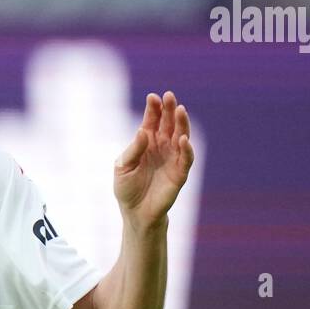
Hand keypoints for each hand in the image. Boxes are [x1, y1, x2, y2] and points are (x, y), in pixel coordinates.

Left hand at [113, 91, 194, 226]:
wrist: (135, 212)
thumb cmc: (127, 187)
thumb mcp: (122, 167)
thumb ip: (133, 150)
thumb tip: (143, 131)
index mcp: (146, 141)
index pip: (151, 120)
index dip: (153, 108)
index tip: (153, 97)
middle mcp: (162, 146)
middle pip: (169, 124)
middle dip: (170, 110)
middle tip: (170, 96)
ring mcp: (172, 158)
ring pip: (181, 136)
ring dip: (182, 124)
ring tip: (180, 110)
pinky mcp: (180, 173)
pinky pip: (186, 158)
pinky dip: (187, 148)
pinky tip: (184, 138)